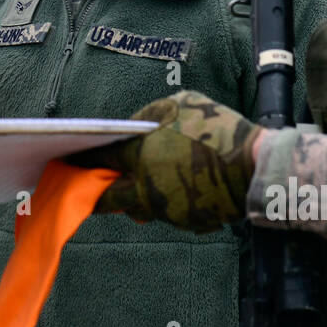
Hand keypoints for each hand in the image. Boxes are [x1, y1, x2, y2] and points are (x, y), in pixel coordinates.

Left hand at [67, 91, 261, 233]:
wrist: (255, 167)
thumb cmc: (218, 129)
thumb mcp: (181, 104)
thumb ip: (151, 116)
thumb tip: (136, 126)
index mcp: (140, 156)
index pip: (101, 160)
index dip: (85, 160)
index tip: (70, 160)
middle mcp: (146, 188)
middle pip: (109, 196)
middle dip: (96, 192)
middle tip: (87, 188)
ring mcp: (166, 209)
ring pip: (141, 205)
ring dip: (136, 195)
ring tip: (142, 183)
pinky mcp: (186, 222)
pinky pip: (169, 211)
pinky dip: (168, 200)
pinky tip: (179, 186)